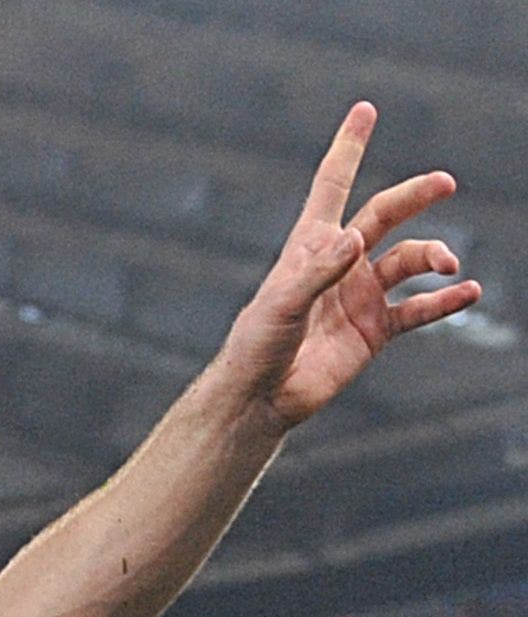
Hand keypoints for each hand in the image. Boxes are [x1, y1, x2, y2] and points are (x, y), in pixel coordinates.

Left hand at [221, 101, 481, 430]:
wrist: (261, 396)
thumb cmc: (257, 345)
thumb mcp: (282, 304)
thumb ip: (318, 271)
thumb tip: (355, 238)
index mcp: (309, 246)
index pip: (332, 186)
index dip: (348, 148)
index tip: (365, 110)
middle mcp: (339, 264)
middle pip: (384, 216)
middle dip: (414, 196)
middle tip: (444, 182)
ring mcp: (360, 296)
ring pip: (408, 262)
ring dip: (433, 258)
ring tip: (449, 265)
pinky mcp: (375, 331)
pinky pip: (419, 310)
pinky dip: (445, 301)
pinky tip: (468, 292)